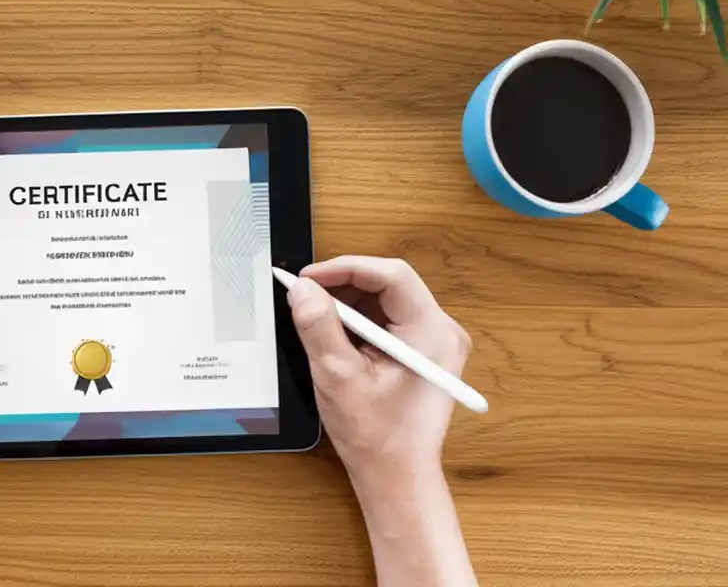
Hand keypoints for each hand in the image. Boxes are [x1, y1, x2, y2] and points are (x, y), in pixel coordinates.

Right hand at [286, 256, 470, 484]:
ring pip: (385, 299)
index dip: (345, 268)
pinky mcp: (422, 350)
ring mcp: (435, 340)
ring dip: (348, 304)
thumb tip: (301, 289)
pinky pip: (387, 318)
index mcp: (431, 334)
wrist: (397, 475)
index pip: (391, 275)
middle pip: (389, 283)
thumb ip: (318, 326)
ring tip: (318, 322)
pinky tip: (336, 339)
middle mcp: (441, 331)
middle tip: (305, 295)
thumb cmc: (377, 436)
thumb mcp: (338, 376)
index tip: (308, 277)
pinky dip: (358, 321)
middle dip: (343, 286)